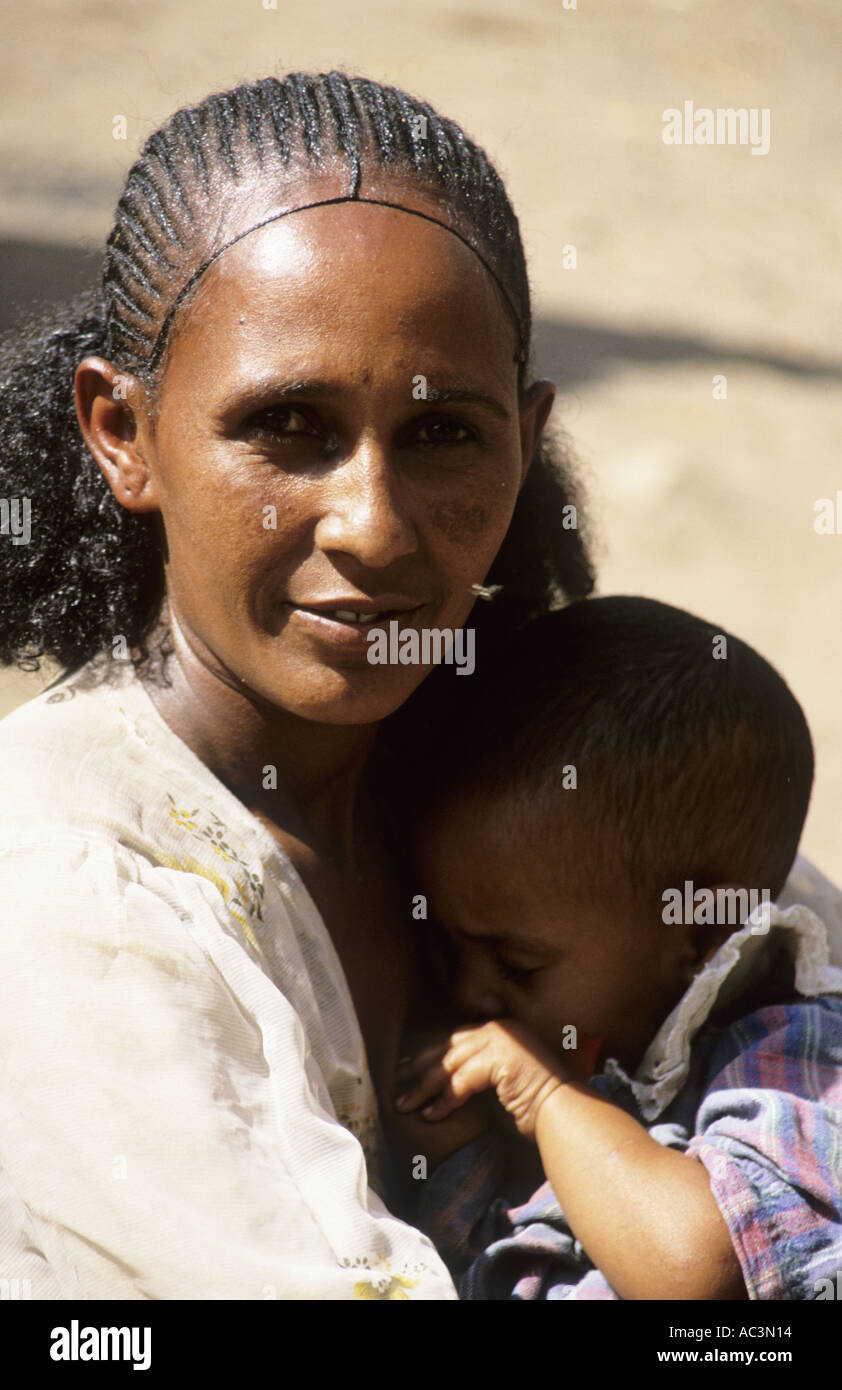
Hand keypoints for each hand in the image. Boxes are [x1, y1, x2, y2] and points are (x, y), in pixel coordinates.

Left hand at [395, 1019, 592, 1139]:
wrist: (566, 1113)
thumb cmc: (539, 1106)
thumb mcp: (504, 1082)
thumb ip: (481, 1073)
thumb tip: (446, 1082)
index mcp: (503, 1031)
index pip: (457, 1039)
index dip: (430, 1054)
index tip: (409, 1068)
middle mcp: (500, 1029)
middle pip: (448, 1047)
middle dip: (420, 1068)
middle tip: (400, 1086)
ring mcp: (500, 1041)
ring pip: (449, 1064)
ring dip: (424, 1087)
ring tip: (406, 1104)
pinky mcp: (498, 1059)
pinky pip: (460, 1081)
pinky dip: (443, 1100)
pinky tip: (432, 1114)